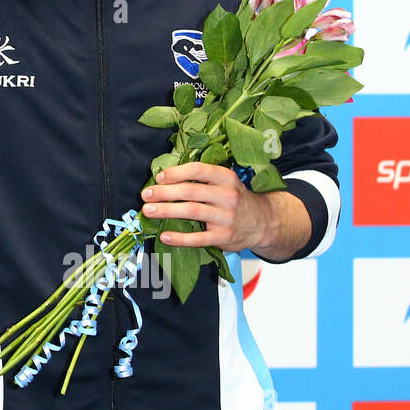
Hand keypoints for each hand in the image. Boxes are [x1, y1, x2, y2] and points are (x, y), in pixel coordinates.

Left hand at [140, 162, 309, 259]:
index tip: (159, 178)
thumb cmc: (234, 199)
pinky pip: (198, 239)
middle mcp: (228, 196)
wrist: (263, 222)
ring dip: (166, 211)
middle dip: (164, 193)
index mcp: (226, 178)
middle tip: (146, 195)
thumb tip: (164, 179)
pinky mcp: (224, 237)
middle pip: (190, 191)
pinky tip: (164, 236)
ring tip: (148, 211)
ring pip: (191, 211)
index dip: (176, 172)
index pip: (198, 170)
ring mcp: (227, 217)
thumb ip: (201, 179)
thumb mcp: (225, 183)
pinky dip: (179, 238)